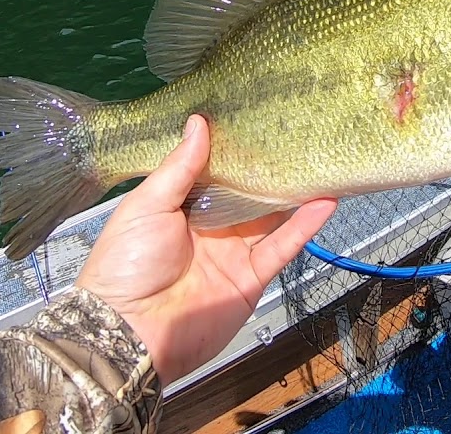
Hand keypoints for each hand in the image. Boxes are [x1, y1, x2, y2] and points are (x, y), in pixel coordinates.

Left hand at [76, 114, 337, 381]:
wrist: (131, 332)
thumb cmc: (126, 265)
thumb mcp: (146, 206)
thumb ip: (179, 167)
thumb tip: (198, 122)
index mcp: (180, 206)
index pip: (213, 171)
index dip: (232, 148)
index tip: (254, 118)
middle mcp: (210, 227)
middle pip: (247, 193)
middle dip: (268, 168)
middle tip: (296, 134)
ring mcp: (233, 253)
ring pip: (271, 218)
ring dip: (294, 193)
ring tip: (320, 162)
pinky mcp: (251, 278)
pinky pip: (281, 248)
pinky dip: (304, 227)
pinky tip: (324, 202)